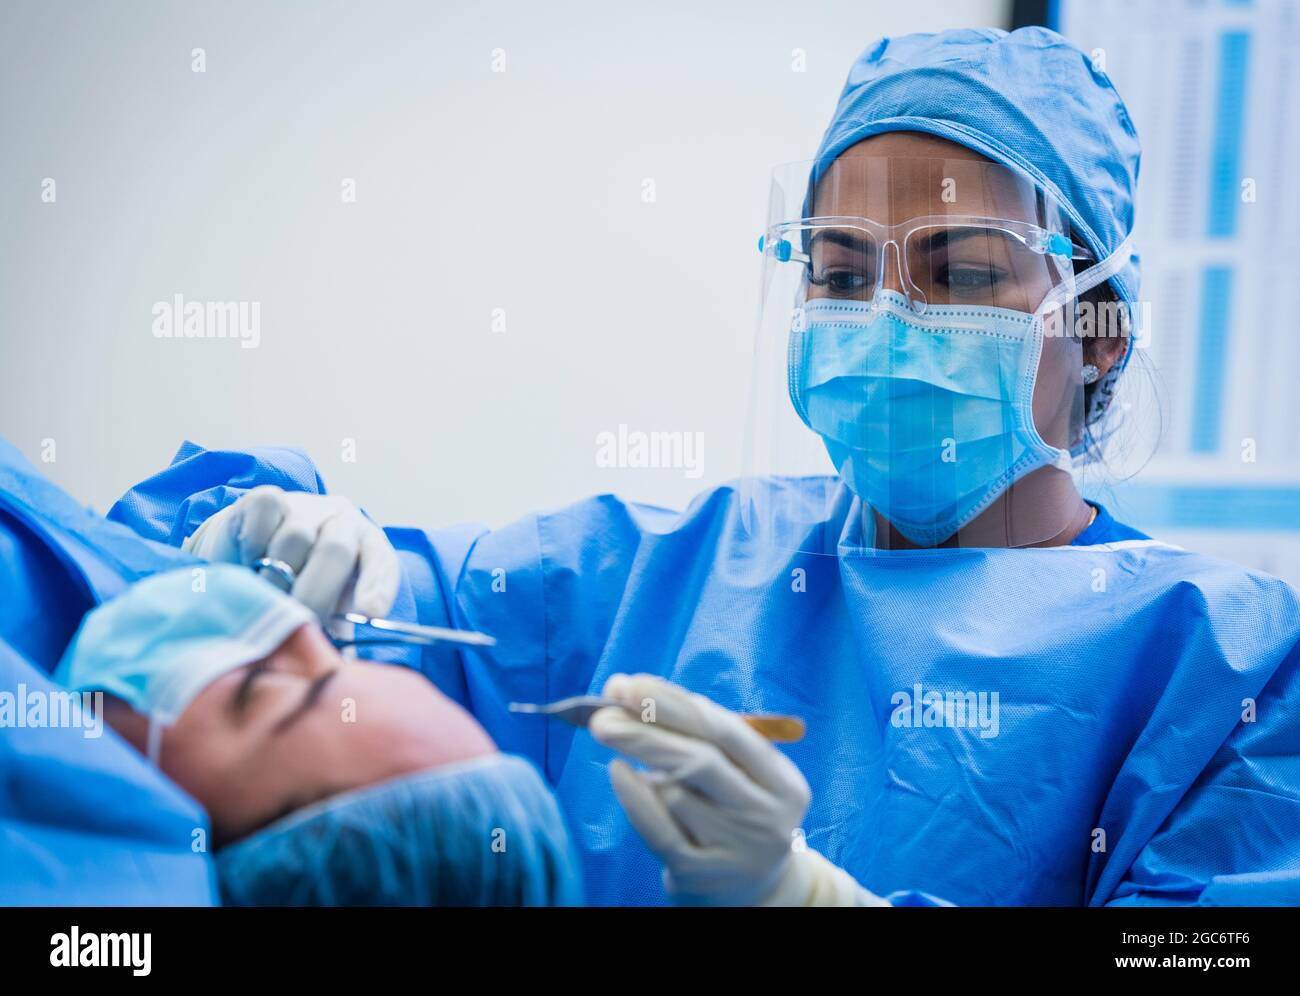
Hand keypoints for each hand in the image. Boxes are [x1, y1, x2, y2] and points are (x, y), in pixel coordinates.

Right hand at [182, 486, 399, 620]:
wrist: (238, 557)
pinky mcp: (267, 498)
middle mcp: (342, 522)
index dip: (377, 586)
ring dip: (277, 575)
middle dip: (315, 594)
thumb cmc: (291, 591)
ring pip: (298, 537)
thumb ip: (332, 629)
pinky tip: (249, 560)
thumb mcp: (319, 610)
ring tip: (264, 596)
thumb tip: (339, 667)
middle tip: (294, 622)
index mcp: (366, 548)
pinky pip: (269, 512)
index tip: (369, 613)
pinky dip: (256, 542)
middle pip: (337, 551)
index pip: (382, 562)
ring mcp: (306, 507)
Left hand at [589, 673, 811, 904]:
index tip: (631, 685)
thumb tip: (633, 692)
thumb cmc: (735, 811)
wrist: (753, 890)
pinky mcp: (700, 875)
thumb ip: (702, 734)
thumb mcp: (742, 774)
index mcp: (784, 783)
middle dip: (646, 731)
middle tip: (602, 714)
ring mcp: (735, 850)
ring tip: (624, 744)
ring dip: (644, 765)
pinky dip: (633, 796)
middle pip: (701, 761)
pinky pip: (657, 829)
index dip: (676, 704)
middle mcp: (767, 818)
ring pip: (676, 792)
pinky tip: (617, 770)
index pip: (728, 732)